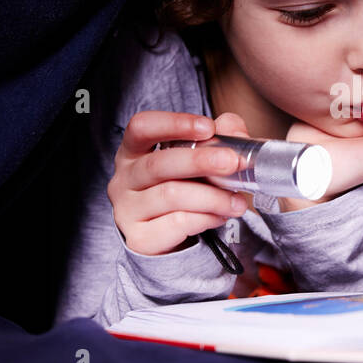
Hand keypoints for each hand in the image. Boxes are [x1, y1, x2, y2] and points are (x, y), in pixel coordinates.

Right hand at [107, 111, 253, 255]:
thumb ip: (219, 137)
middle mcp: (124, 179)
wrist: (170, 238)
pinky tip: (221, 216)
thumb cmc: (184, 188)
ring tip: (237, 201)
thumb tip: (234, 130)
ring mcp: (127, 210)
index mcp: (133, 151)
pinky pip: (177, 223)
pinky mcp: (140, 237)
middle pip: (157, 164)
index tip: (208, 127)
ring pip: (171, 195)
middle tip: (233, 162)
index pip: (141, 127)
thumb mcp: (199, 158)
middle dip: (199, 161)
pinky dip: (205, 218)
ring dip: (212, 196)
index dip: (173, 124)